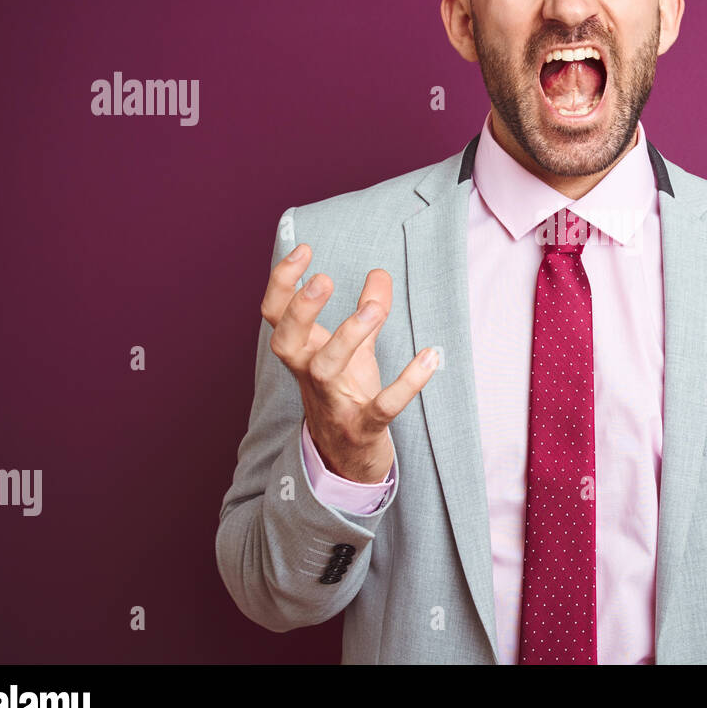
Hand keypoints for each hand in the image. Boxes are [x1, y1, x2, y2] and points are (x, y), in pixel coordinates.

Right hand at [261, 243, 439, 482]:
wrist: (347, 457)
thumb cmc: (346, 393)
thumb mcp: (357, 348)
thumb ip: (368, 309)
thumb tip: (380, 273)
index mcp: (304, 352)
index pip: (276, 313)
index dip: (283, 281)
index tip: (304, 250)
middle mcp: (311, 375)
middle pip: (286, 340)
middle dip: (301, 310)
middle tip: (323, 280)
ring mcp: (335, 402)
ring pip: (327, 369)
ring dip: (348, 336)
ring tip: (373, 310)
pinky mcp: (364, 426)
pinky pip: (383, 406)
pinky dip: (407, 384)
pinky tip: (430, 357)